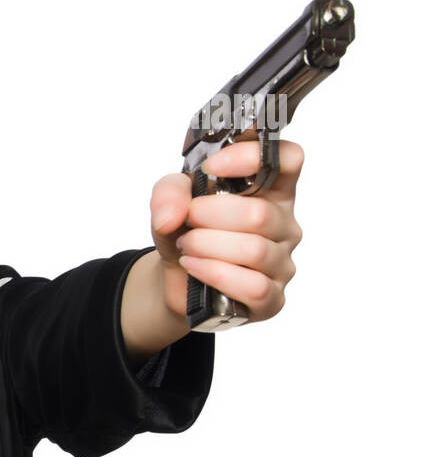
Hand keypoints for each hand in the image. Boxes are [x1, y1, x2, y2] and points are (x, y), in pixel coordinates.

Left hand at [148, 139, 303, 322]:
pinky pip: (254, 287)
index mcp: (270, 190)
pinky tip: (194, 267)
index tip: (212, 167)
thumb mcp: (170, 201)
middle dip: (209, 216)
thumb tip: (172, 215)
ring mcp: (281, 263)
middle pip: (259, 214)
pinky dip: (215, 274)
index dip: (252, 158)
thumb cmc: (186, 230)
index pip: (287, 159)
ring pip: (255, 250)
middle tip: (187, 221)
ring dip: (207, 246)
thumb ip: (169, 193)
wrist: (175, 276)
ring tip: (186, 246)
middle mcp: (284, 224)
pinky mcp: (272, 298)